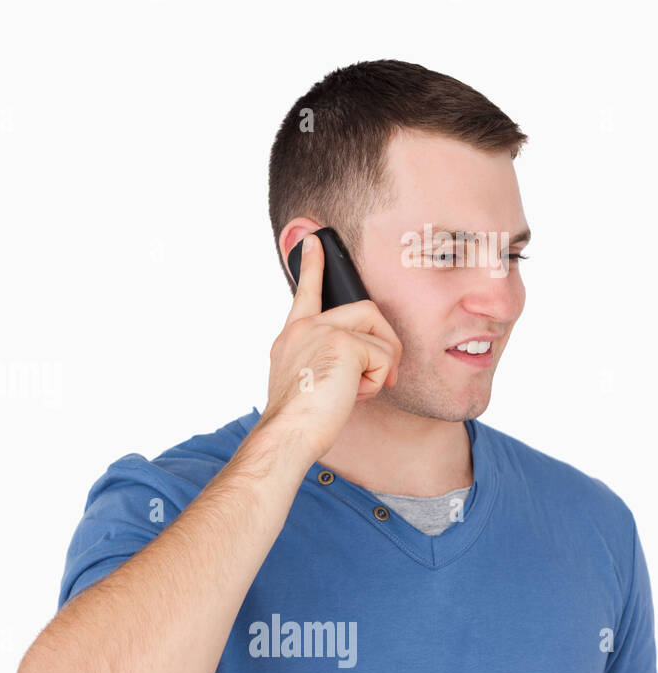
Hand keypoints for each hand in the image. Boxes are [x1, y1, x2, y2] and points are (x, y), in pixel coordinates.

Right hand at [258, 232, 402, 464]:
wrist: (288, 434)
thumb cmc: (299, 420)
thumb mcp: (305, 381)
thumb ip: (324, 361)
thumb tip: (363, 362)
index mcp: (292, 337)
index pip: (305, 292)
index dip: (311, 265)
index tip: (311, 239)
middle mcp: (303, 328)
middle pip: (366, 311)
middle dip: (384, 343)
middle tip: (383, 376)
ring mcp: (321, 331)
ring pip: (379, 332)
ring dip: (382, 365)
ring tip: (360, 390)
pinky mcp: (343, 343)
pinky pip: (383, 356)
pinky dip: (377, 381)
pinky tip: (353, 395)